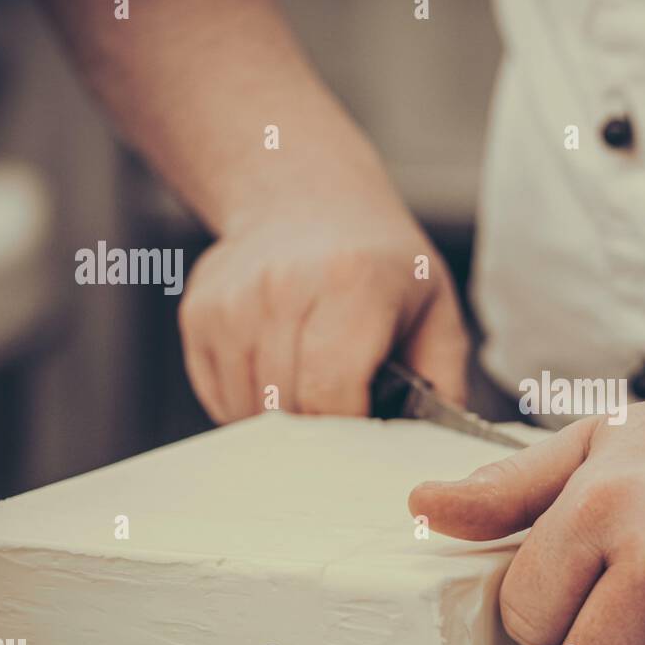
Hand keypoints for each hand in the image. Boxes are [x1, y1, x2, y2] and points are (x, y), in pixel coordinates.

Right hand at [178, 198, 468, 422]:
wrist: (308, 200)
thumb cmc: (380, 264)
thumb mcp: (436, 308)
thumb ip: (445, 380)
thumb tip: (430, 444)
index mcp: (351, 282)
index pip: (331, 393)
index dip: (351, 428)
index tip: (369, 427)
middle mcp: (281, 286)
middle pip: (289, 407)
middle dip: (322, 427)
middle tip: (348, 408)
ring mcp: (232, 301)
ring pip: (249, 410)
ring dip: (285, 420)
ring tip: (315, 387)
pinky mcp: (199, 315)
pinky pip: (220, 398)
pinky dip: (250, 407)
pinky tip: (281, 375)